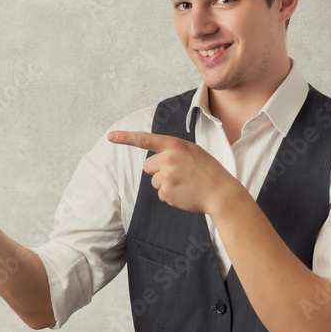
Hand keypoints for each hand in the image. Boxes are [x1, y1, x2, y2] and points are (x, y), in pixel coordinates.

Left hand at [107, 131, 238, 214]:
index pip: (145, 139)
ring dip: (164, 183)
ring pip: (153, 181)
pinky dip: (170, 195)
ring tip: (184, 183)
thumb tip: (154, 161)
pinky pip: (160, 193)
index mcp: (174, 145)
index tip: (110, 136)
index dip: (126, 137)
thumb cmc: (207, 170)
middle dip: (158, 170)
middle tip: (178, 173)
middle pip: (147, 165)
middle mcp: (168, 159)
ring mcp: (166, 177)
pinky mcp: (166, 193)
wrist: (220, 192)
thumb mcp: (191, 151)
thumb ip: (172, 150)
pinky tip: (184, 192)